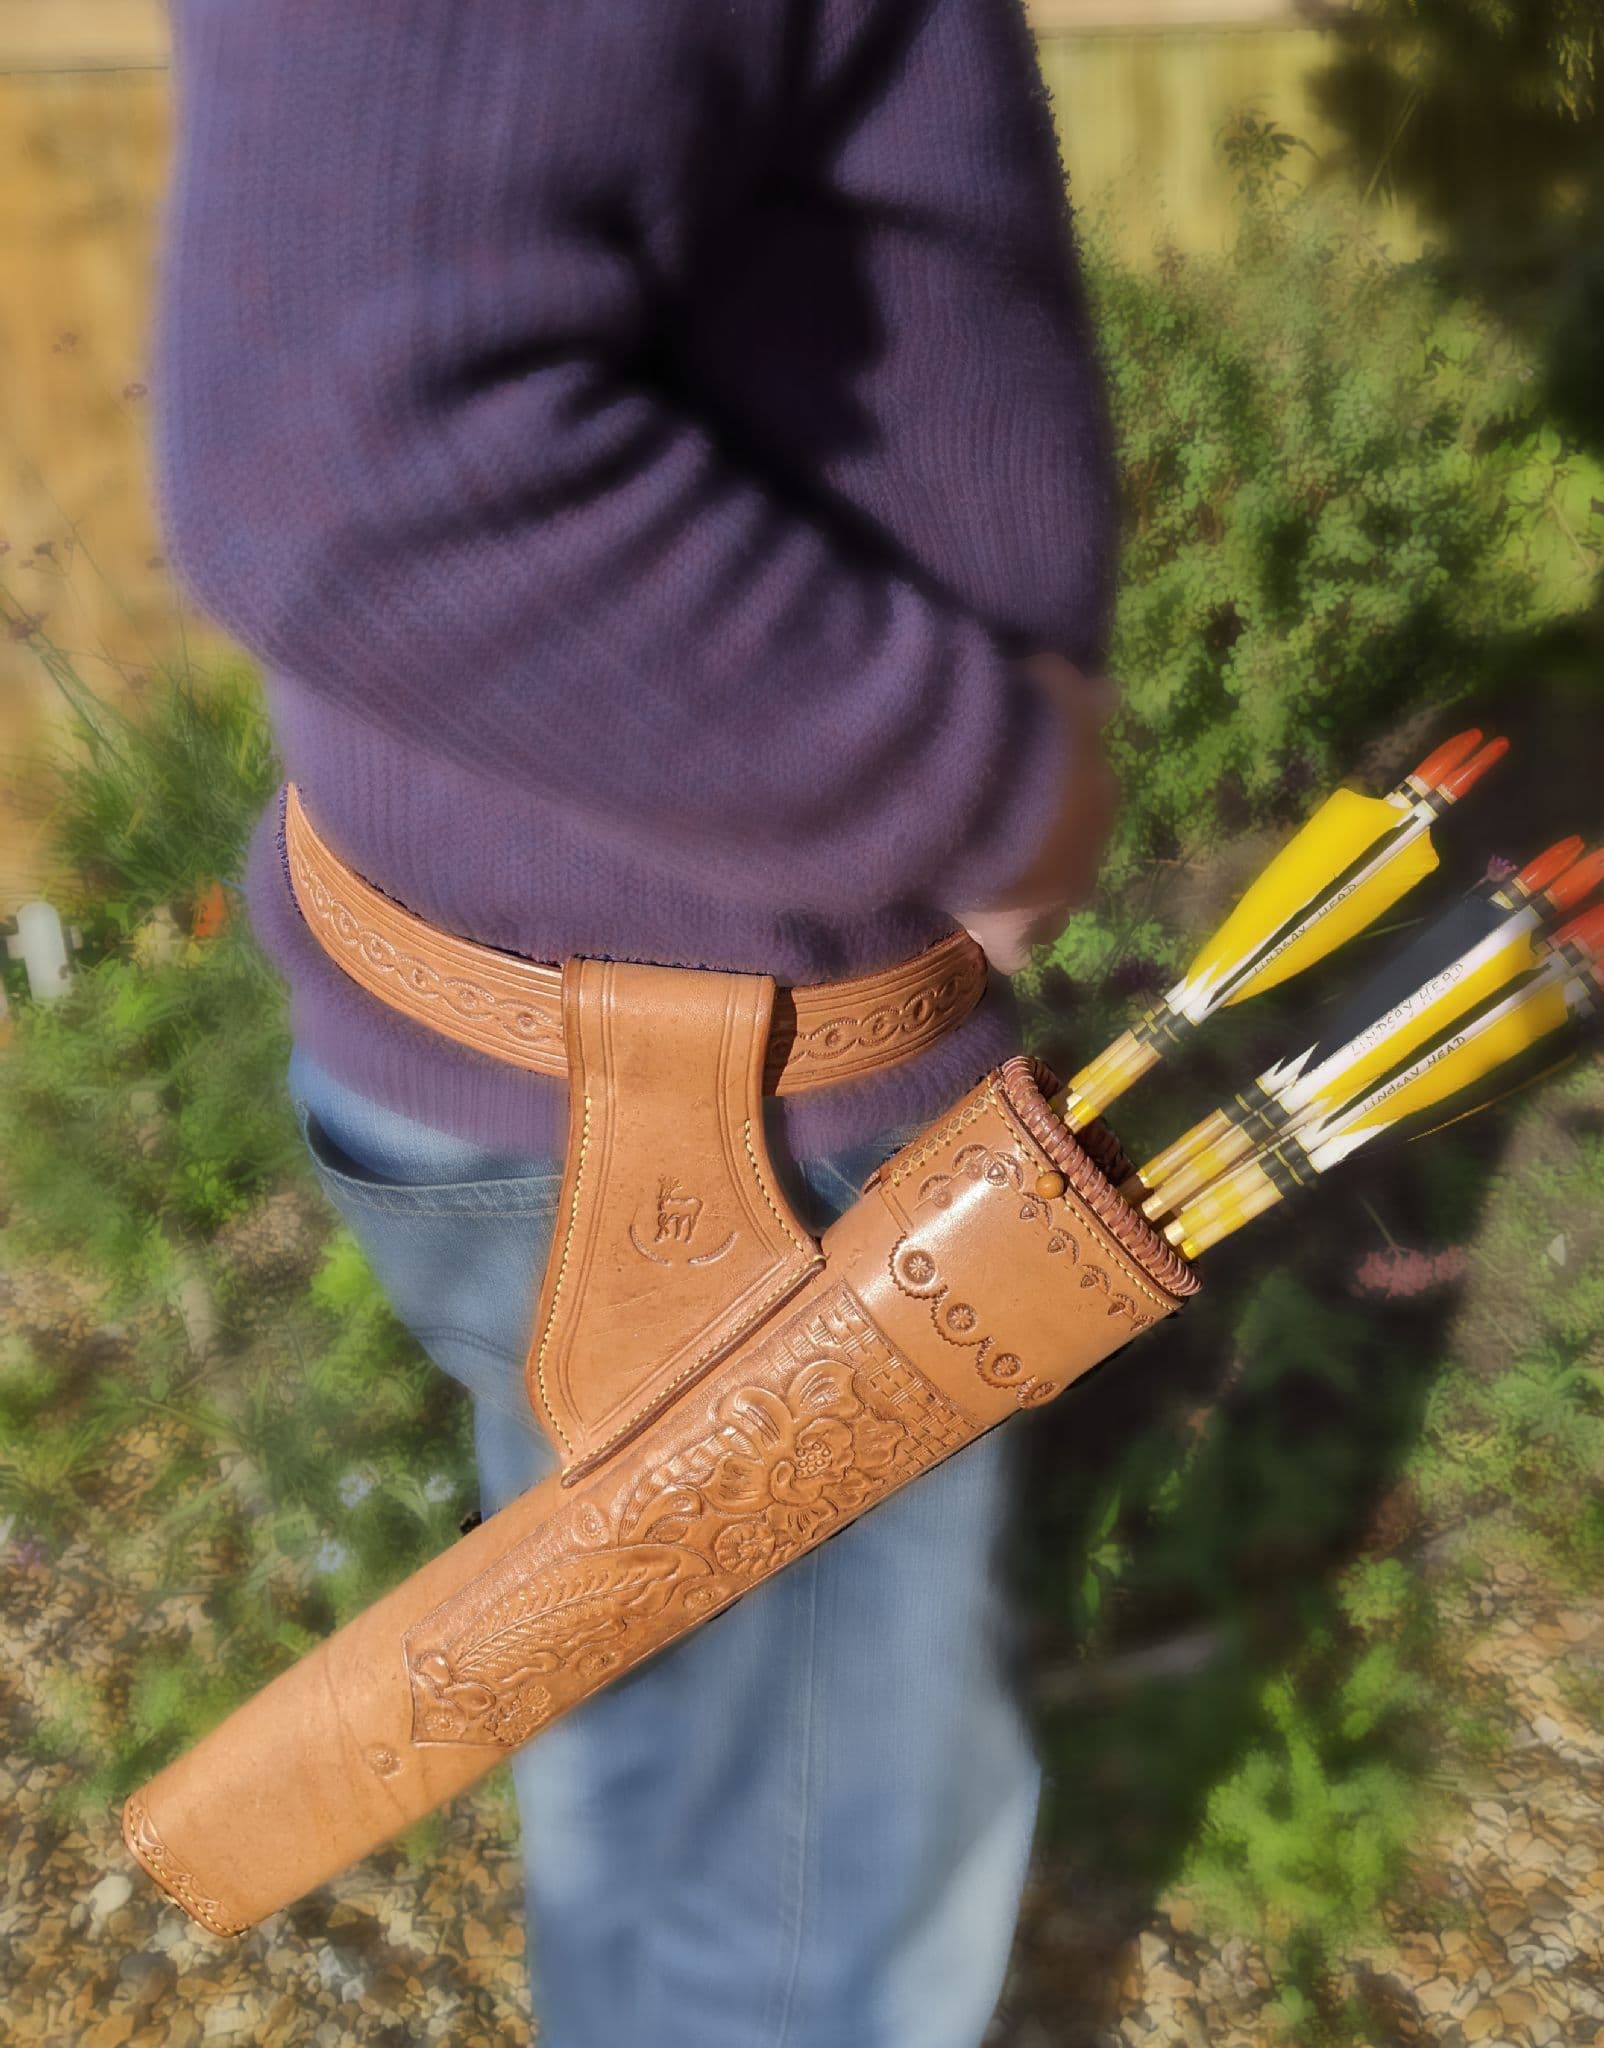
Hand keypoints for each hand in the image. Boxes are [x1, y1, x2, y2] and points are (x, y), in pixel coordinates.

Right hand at [952, 650, 1117, 972]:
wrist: (986, 786)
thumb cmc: (1022, 731)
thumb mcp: (1059, 696)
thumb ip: (1083, 702)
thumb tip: (1112, 696)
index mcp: (1097, 792)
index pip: (1091, 803)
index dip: (1059, 804)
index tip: (1030, 797)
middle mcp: (1088, 851)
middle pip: (1077, 866)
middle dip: (1049, 859)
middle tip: (1008, 844)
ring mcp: (1055, 897)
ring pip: (1054, 913)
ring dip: (1031, 901)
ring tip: (994, 887)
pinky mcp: (1013, 929)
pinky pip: (1014, 950)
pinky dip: (1002, 942)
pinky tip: (984, 933)